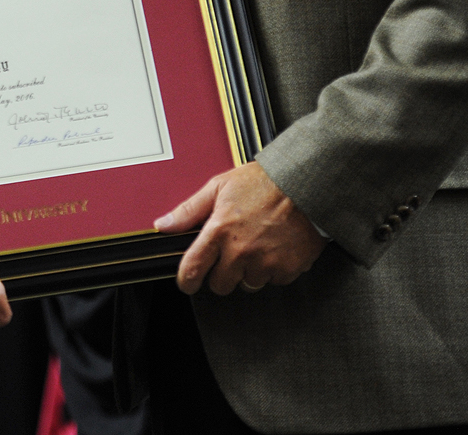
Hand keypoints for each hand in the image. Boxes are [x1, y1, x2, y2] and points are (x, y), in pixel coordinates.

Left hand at [156, 161, 326, 294]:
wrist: (304, 185)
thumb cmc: (263, 182)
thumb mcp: (219, 187)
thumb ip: (189, 210)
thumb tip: (163, 225)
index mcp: (220, 230)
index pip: (193, 268)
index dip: (186, 280)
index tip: (187, 283)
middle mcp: (241, 251)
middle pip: (220, 285)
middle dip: (221, 274)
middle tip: (230, 255)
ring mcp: (265, 262)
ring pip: (248, 285)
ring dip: (248, 272)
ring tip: (256, 246)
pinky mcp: (288, 269)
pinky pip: (273, 281)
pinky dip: (273, 270)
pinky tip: (275, 248)